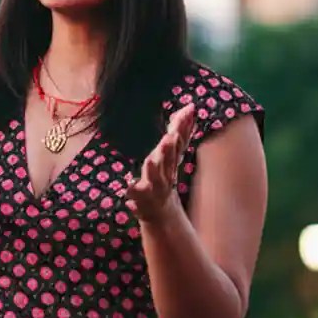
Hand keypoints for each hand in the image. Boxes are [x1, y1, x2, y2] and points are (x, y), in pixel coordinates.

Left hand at [125, 104, 195, 221]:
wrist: (160, 210)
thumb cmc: (165, 175)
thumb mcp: (173, 152)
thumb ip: (180, 130)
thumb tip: (190, 107)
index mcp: (172, 159)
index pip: (180, 140)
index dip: (185, 126)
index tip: (190, 109)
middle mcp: (166, 171)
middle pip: (169, 158)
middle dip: (169, 148)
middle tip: (170, 136)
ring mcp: (154, 185)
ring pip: (155, 176)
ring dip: (154, 169)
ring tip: (152, 160)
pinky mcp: (141, 196)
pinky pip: (135, 192)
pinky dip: (131, 188)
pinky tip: (127, 183)